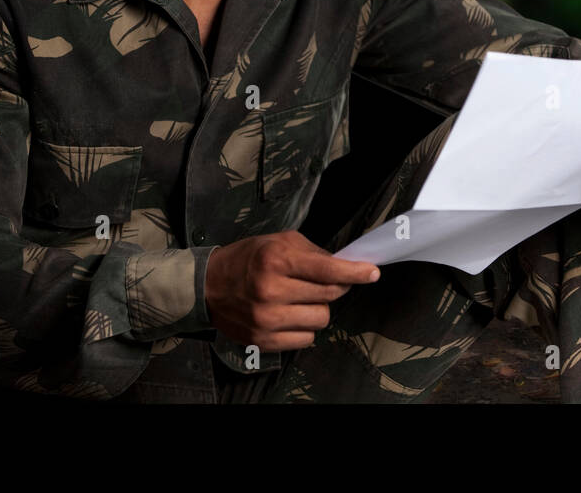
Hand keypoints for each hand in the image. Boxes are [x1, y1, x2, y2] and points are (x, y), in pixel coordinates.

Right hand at [203, 231, 379, 350]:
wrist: (207, 285)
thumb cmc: (247, 259)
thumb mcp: (278, 241)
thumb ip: (313, 253)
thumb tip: (346, 266)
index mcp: (276, 260)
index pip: (328, 269)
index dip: (355, 272)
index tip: (372, 272)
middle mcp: (271, 290)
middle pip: (330, 295)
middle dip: (334, 287)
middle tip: (321, 281)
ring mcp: (266, 318)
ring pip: (321, 319)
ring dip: (318, 308)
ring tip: (300, 299)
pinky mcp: (263, 340)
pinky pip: (306, 339)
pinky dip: (304, 327)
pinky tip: (289, 314)